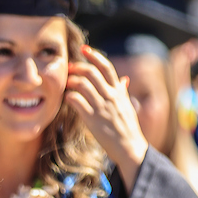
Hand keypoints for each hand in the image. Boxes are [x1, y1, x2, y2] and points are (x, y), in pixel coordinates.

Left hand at [65, 46, 149, 190]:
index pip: (107, 67)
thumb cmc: (128, 127)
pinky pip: (77, 102)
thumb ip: (123, 92)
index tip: (84, 49)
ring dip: (71, 81)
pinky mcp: (93, 119)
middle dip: (78, 67)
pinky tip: (66, 97)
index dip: (94, 55)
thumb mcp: (127, 106)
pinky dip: (69, 96)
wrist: (130, 147)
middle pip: (92, 72)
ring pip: (83, 85)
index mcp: (119, 92)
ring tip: (66, 83)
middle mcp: (111, 96)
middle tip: (69, 68)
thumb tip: (124, 79)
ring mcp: (101, 107)